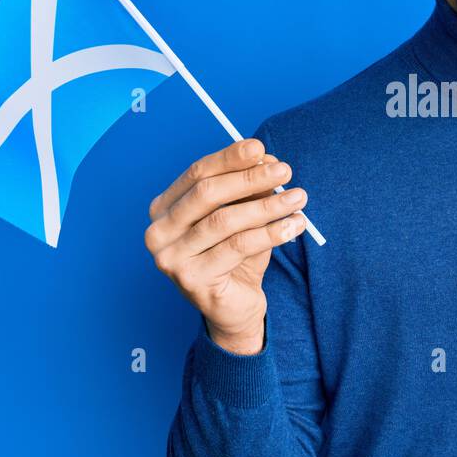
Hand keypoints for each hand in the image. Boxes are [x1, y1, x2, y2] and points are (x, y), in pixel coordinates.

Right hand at [144, 138, 307, 353]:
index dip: (230, 159)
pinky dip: (270, 233)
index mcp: (164, 209)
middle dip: (250, 178)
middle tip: (285, 170)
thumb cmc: (235, 257)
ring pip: (225, 221)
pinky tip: (294, 226)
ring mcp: (171, 258)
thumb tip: (266, 159)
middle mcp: (158, 232)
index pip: (197, 174)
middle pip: (207, 194)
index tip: (261, 148)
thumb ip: (249, 189)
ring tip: (298, 198)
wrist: (234, 308)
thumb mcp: (243, 216)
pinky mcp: (192, 280)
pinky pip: (238, 247)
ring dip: (267, 206)